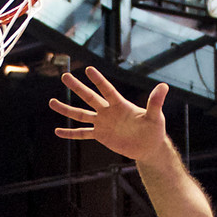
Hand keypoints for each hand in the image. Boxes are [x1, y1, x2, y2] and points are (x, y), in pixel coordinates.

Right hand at [50, 68, 170, 161]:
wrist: (148, 146)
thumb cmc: (154, 129)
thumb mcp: (155, 116)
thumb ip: (155, 102)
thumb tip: (164, 86)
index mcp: (120, 104)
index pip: (107, 90)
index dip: (99, 81)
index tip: (89, 69)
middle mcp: (108, 111)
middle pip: (90, 98)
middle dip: (77, 88)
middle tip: (65, 76)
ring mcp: (102, 123)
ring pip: (81, 115)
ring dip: (67, 110)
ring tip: (51, 102)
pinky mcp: (100, 135)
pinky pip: (83, 134)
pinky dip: (71, 133)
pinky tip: (58, 131)